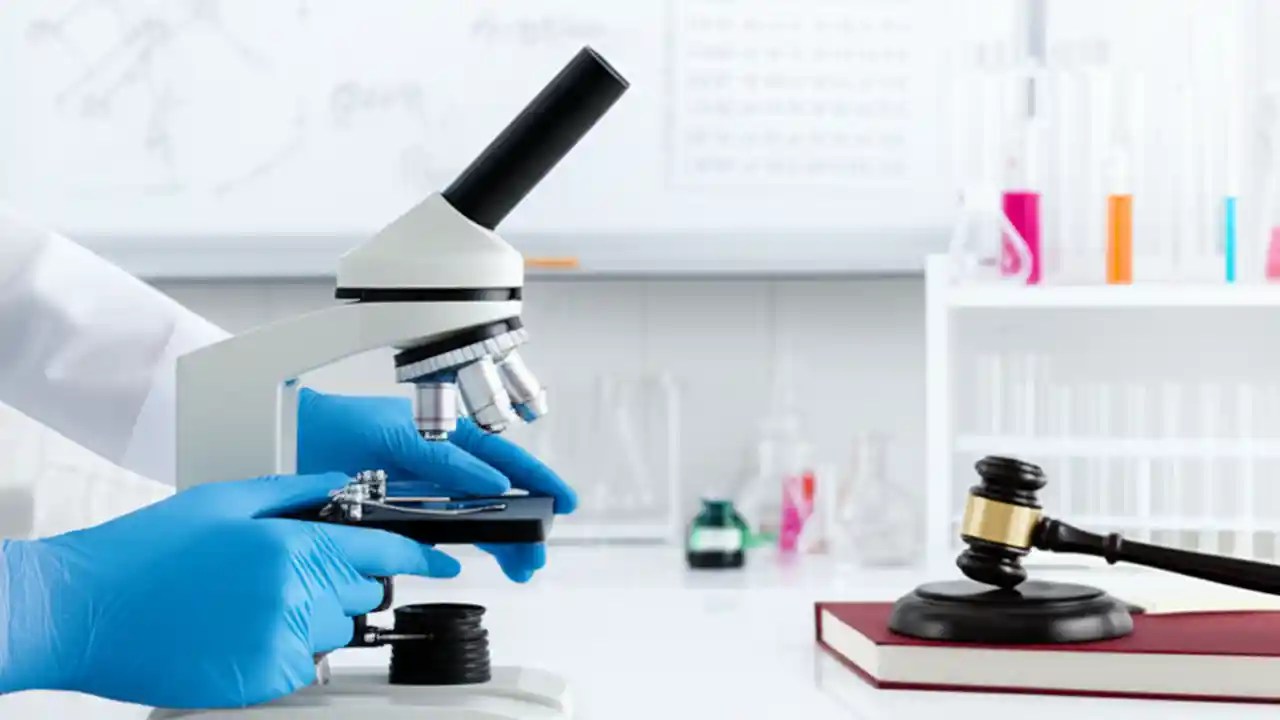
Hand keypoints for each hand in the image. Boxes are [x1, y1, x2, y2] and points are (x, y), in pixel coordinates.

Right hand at [0, 473, 459, 708]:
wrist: (85, 608)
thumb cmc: (147, 552)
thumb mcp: (225, 500)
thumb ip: (297, 491)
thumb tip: (345, 484)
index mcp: (293, 544)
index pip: (385, 553)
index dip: (422, 558)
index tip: (446, 564)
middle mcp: (296, 595)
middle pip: (363, 594)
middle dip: (344, 582)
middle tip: (293, 572)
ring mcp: (281, 643)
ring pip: (337, 632)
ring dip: (315, 618)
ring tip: (254, 602)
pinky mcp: (263, 681)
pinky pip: (306, 667)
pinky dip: (289, 651)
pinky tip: (244, 630)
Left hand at [297, 388, 575, 581]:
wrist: (298, 441)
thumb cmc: (345, 424)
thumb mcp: (399, 434)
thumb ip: (446, 459)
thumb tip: (492, 483)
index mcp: (451, 437)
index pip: (507, 460)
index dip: (539, 480)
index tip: (564, 500)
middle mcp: (445, 466)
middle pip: (501, 497)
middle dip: (524, 525)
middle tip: (536, 553)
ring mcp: (429, 491)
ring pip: (478, 518)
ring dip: (501, 542)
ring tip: (518, 566)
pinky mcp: (407, 514)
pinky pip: (447, 531)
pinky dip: (465, 547)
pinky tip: (471, 561)